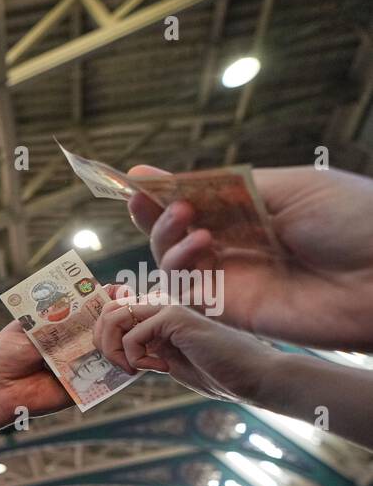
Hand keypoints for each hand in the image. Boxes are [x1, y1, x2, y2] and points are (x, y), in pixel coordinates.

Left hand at [94, 290, 274, 399]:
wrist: (251, 376)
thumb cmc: (215, 372)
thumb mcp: (167, 362)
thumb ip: (143, 352)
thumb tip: (111, 352)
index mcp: (157, 315)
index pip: (113, 310)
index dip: (100, 333)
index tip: (110, 361)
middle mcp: (160, 305)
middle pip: (107, 310)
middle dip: (102, 341)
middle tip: (120, 366)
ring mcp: (168, 308)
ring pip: (114, 317)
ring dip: (114, 349)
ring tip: (132, 368)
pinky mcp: (175, 317)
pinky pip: (133, 334)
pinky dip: (135, 357)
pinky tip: (158, 367)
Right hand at [127, 164, 372, 349]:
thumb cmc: (354, 221)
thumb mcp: (291, 187)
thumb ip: (227, 187)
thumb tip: (170, 176)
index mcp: (258, 211)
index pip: (199, 201)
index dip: (165, 192)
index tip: (135, 181)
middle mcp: (241, 245)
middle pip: (178, 232)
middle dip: (153, 214)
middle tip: (143, 198)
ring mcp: (234, 278)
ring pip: (173, 261)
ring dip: (166, 236)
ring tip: (186, 220)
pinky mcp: (232, 310)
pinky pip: (187, 290)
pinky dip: (178, 266)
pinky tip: (198, 244)